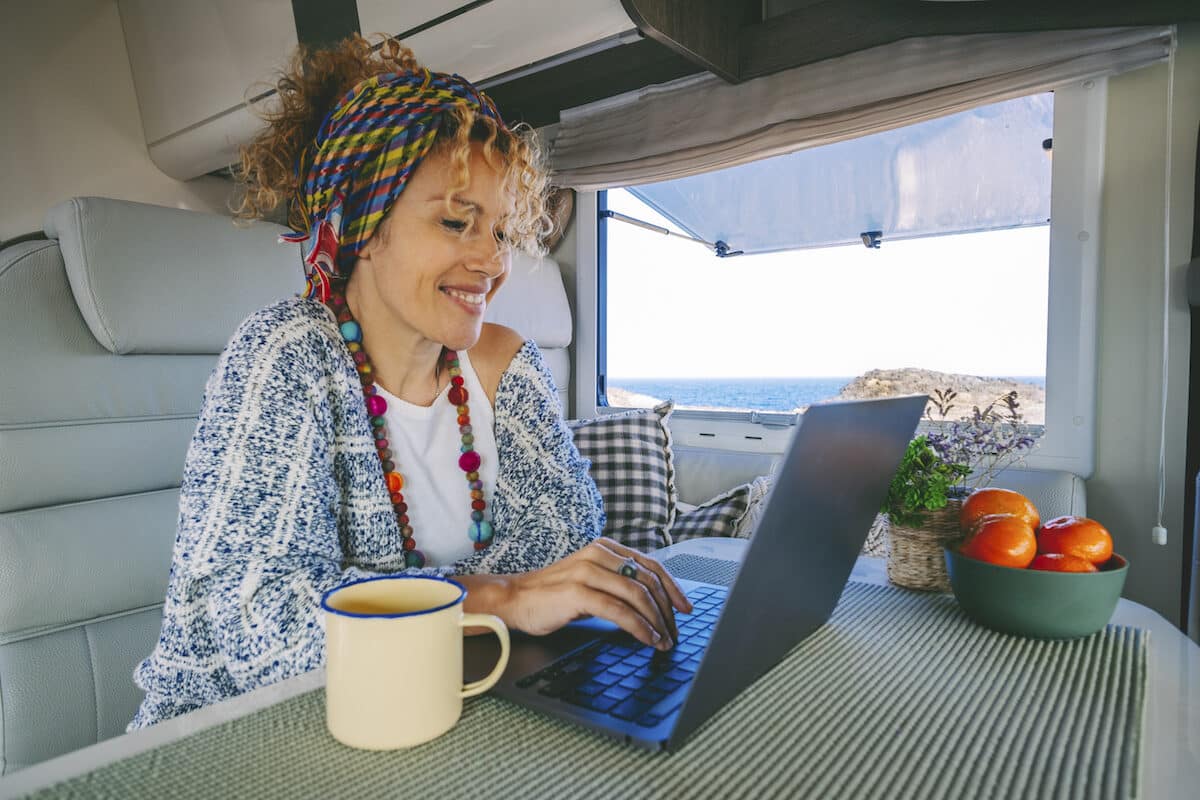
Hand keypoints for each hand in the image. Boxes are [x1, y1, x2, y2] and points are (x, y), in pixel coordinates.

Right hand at [461, 538, 692, 649]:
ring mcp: (587, 571)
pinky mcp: (578, 592)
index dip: (673, 587)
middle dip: (667, 610)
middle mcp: (598, 554)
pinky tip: (647, 639)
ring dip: (656, 622)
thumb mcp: (589, 582)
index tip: (685, 608)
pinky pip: (619, 611)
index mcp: (604, 548)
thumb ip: (616, 584)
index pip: (650, 565)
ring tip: (664, 641)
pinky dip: (639, 627)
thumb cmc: (551, 595)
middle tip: (675, 632)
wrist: (513, 599)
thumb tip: (651, 603)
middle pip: (648, 580)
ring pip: (637, 595)